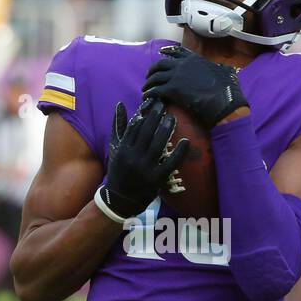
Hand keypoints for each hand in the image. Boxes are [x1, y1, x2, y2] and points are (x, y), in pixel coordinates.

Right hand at [97, 99, 188, 219]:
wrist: (120, 198)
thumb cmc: (119, 169)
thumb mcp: (115, 147)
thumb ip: (118, 126)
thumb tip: (120, 104)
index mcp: (123, 148)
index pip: (134, 126)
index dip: (144, 112)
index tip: (152, 102)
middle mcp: (133, 157)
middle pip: (146, 133)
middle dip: (155, 117)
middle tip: (164, 105)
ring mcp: (145, 168)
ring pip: (157, 145)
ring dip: (166, 129)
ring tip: (172, 118)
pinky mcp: (156, 179)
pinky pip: (169, 164)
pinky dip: (179, 153)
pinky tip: (186, 141)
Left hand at [143, 44, 248, 128]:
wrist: (223, 102)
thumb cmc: (227, 90)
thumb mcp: (227, 73)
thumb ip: (223, 69)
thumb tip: (228, 69)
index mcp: (194, 59)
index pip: (177, 52)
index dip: (167, 52)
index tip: (161, 53)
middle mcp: (183, 65)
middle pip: (161, 64)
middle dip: (153, 70)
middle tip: (149, 76)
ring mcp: (176, 76)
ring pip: (155, 77)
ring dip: (149, 83)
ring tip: (145, 89)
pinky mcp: (172, 89)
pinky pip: (155, 90)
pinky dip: (149, 94)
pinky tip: (147, 98)